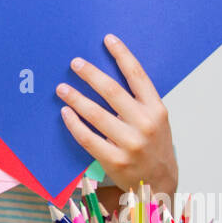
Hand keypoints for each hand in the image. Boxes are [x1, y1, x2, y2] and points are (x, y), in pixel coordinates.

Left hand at [56, 34, 177, 196]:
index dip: (122, 54)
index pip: (138, 75)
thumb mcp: (156, 120)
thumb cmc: (153, 145)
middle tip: (75, 63)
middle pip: (112, 91)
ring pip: (96, 114)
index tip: (107, 39)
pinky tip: (65, 113)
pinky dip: (74, 124)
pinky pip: (88, 137)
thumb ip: (138, 100)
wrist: (159, 183)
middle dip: (91, 74)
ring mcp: (130, 143)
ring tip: (62, 88)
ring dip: (76, 98)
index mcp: (157, 109)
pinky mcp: (115, 160)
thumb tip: (106, 74)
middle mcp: (145, 124)